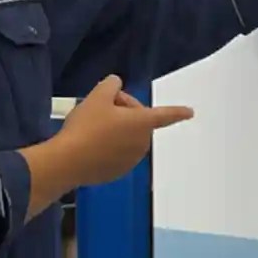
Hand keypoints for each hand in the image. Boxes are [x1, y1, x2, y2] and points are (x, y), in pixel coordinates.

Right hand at [54, 75, 193, 186]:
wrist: (67, 161)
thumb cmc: (87, 125)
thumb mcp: (97, 95)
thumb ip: (112, 84)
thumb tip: (115, 86)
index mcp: (142, 123)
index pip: (165, 114)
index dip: (178, 111)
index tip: (191, 112)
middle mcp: (141, 143)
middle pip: (137, 120)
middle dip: (123, 111)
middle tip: (101, 107)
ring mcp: (130, 160)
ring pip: (126, 136)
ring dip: (115, 128)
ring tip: (91, 126)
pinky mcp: (116, 173)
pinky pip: (116, 153)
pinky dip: (107, 146)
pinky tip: (89, 143)